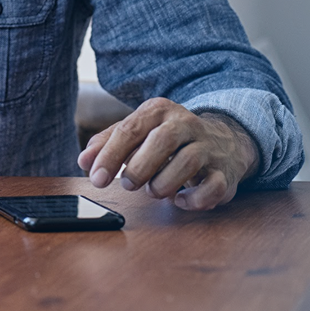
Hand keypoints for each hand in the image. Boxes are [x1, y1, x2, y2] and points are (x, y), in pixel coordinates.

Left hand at [76, 97, 258, 210]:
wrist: (223, 141)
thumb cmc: (169, 140)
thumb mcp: (139, 132)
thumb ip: (109, 143)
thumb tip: (84, 161)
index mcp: (161, 110)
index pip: (131, 128)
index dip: (110, 155)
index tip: (96, 178)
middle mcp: (186, 124)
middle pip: (164, 140)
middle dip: (140, 167)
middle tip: (128, 185)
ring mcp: (208, 147)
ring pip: (189, 162)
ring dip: (164, 184)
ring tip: (153, 191)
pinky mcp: (225, 173)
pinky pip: (213, 187)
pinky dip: (193, 199)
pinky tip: (180, 200)